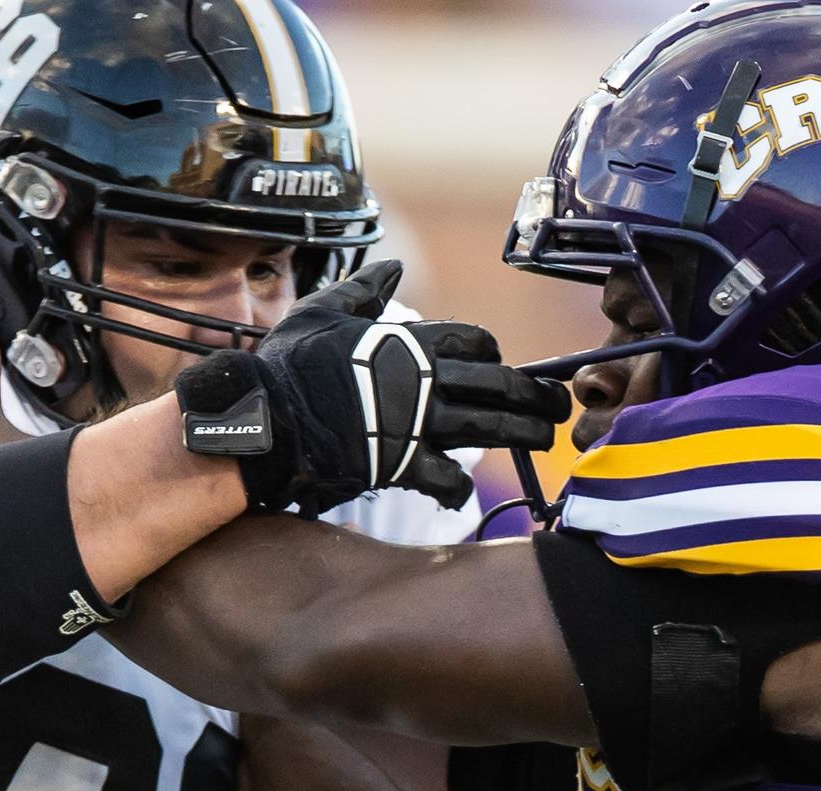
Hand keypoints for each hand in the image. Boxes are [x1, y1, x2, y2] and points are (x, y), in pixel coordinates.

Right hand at [174, 260, 571, 513]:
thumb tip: (393, 268)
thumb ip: (363, 291)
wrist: (262, 417)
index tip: (500, 366)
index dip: (494, 353)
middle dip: (535, 395)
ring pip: (488, 426)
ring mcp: (414, 423)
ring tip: (545, 440)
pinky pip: (444, 476)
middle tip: (558, 406)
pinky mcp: (399, 463)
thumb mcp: (321, 312)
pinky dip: (456, 487)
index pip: (474, 341)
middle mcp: (422, 381)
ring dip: (523, 433)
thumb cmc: (285, 366)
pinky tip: (461, 492)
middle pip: (498, 383)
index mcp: (408, 343)